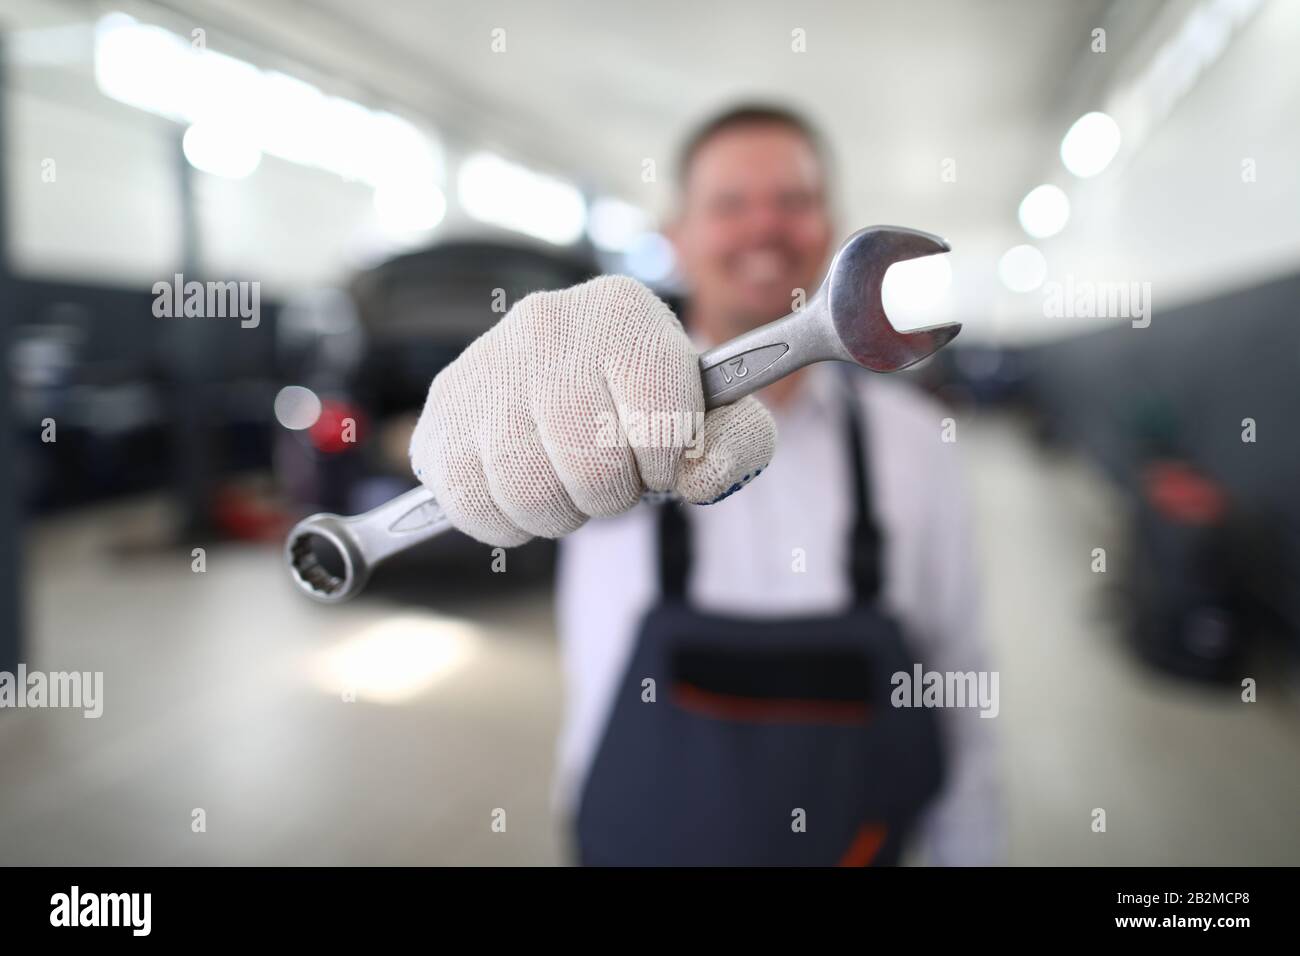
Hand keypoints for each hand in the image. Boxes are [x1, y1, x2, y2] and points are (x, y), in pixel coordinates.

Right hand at [409, 276, 776, 545]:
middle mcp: (547, 323)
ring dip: (561, 512)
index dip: (665, 462)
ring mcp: (485, 367)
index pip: (660, 424)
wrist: (571, 378)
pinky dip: (507, 523)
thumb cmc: (648, 402)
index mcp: (623, 311)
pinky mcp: (441, 414)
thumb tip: (700, 476)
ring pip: (528, 491)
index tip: (658, 452)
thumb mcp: (715, 412)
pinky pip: (472, 506)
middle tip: (610, 472)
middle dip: (613, 494)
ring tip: (567, 480)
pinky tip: (523, 491)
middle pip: (592, 466)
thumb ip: (739, 440)